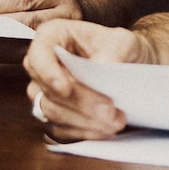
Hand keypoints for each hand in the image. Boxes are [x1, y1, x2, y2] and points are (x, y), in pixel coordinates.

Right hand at [17, 19, 138, 138]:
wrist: (130, 68)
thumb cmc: (121, 49)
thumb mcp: (125, 40)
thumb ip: (115, 49)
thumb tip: (102, 66)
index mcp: (52, 37)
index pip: (38, 55)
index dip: (48, 73)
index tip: (65, 88)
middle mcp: (42, 65)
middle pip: (46, 89)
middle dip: (79, 103)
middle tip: (109, 111)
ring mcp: (45, 91)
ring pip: (51, 112)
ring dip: (83, 121)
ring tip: (115, 121)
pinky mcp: (55, 113)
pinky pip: (60, 129)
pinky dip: (83, 132)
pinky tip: (105, 129)